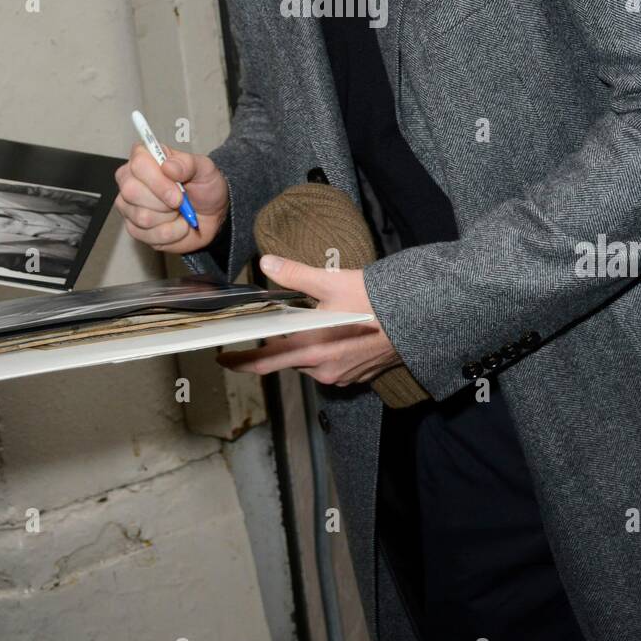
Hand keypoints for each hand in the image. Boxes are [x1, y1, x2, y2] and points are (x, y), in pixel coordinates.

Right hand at [114, 144, 229, 253]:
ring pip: (142, 217)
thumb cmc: (204, 187)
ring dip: (170, 218)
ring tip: (179, 212)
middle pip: (132, 192)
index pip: (138, 164)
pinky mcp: (134, 229)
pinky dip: (172, 233)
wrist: (211, 215)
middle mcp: (130, 180)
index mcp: (145, 158)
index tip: (178, 192)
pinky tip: (177, 225)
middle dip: (164, 202)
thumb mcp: (205, 169)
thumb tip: (168, 166)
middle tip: (180, 202)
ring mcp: (129, 206)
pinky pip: (149, 235)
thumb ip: (188, 163)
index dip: (158, 181)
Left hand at [217, 255, 400, 386]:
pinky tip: (338, 332)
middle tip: (285, 319)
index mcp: (310, 350)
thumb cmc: (374, 301)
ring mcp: (341, 376)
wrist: (417, 319)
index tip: (224, 359)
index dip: (241, 362)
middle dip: (284, 340)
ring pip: (310, 362)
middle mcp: (323, 371)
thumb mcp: (331, 282)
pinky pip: (331, 366)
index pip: (264, 362)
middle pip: (289, 358)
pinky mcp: (357, 377)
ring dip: (307, 345)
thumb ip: (295, 275)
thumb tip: (267, 264)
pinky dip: (328, 351)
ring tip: (318, 321)